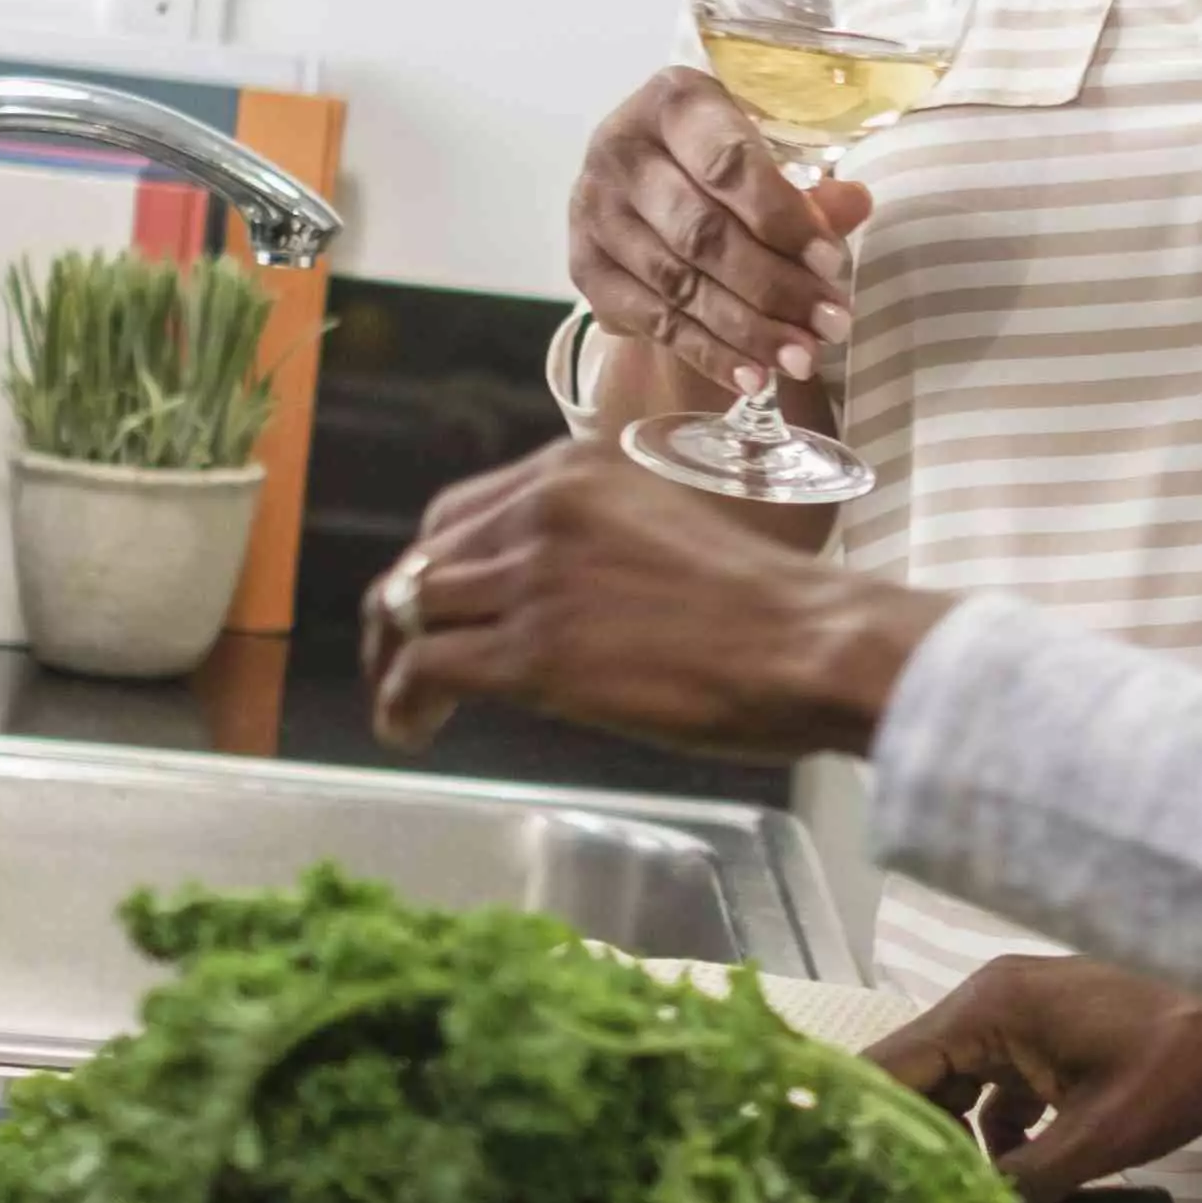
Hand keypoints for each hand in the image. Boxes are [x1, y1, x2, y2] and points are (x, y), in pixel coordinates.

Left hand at [364, 443, 948, 757]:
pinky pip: (426, 670)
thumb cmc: (770, 606)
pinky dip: (402, 703)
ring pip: (412, 612)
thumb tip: (553, 602)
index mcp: (575, 470)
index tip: (434, 611)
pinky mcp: (532, 652)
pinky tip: (412, 732)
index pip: (459, 514)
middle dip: (399, 616)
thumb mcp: (666, 530)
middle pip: (425, 560)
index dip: (433, 568)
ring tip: (405, 709)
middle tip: (399, 664)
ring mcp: (533, 578)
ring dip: (394, 665)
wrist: (808, 644)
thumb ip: (598, 546)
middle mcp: (541, 509)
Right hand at [567, 70, 875, 399]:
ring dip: (748, 330)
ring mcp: (595, 211)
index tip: (833, 263)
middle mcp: (621, 150)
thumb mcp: (766, 154)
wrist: (648, 187)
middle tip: (832, 324)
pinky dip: (708, 354)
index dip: (783, 218)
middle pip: (701, 231)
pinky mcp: (586, 268)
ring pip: (679, 284)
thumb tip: (854, 205)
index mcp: (672, 102)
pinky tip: (753, 377)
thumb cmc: (721, 161)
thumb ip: (806, 186)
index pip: (727, 163)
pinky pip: (653, 321)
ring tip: (803, 359)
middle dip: (775, 286)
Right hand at [864, 957, 1201, 1202]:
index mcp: (987, 1009)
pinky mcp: (1052, 1040)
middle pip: (919, 1081)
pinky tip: (1019, 1186)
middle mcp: (990, 1004)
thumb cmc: (1183, 1059)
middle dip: (910, 1147)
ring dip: (961, 1150)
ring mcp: (1022, 1020)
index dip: (857, 1123)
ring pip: (960, 1092)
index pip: (890, 1067)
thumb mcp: (1101, 1133)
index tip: (832, 1181)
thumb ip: (1025, 1182)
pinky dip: (1002, 1138)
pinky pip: (1001, 1091)